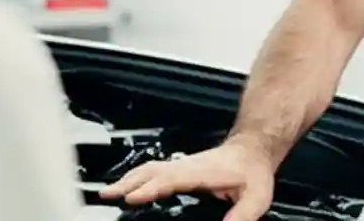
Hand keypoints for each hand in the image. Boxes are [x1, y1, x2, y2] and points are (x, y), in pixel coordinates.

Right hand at [100, 140, 276, 220]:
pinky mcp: (180, 169)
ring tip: (108, 192)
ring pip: (149, 169)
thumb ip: (242, 215)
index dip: (150, 188)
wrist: (254, 149)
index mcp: (202, 172)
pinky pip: (153, 171)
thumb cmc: (253, 171)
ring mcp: (182, 166)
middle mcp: (188, 166)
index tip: (132, 197)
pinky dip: (136, 177)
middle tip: (107, 195)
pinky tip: (128, 186)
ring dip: (128, 179)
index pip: (171, 179)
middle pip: (152, 171)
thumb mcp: (256, 197)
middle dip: (128, 183)